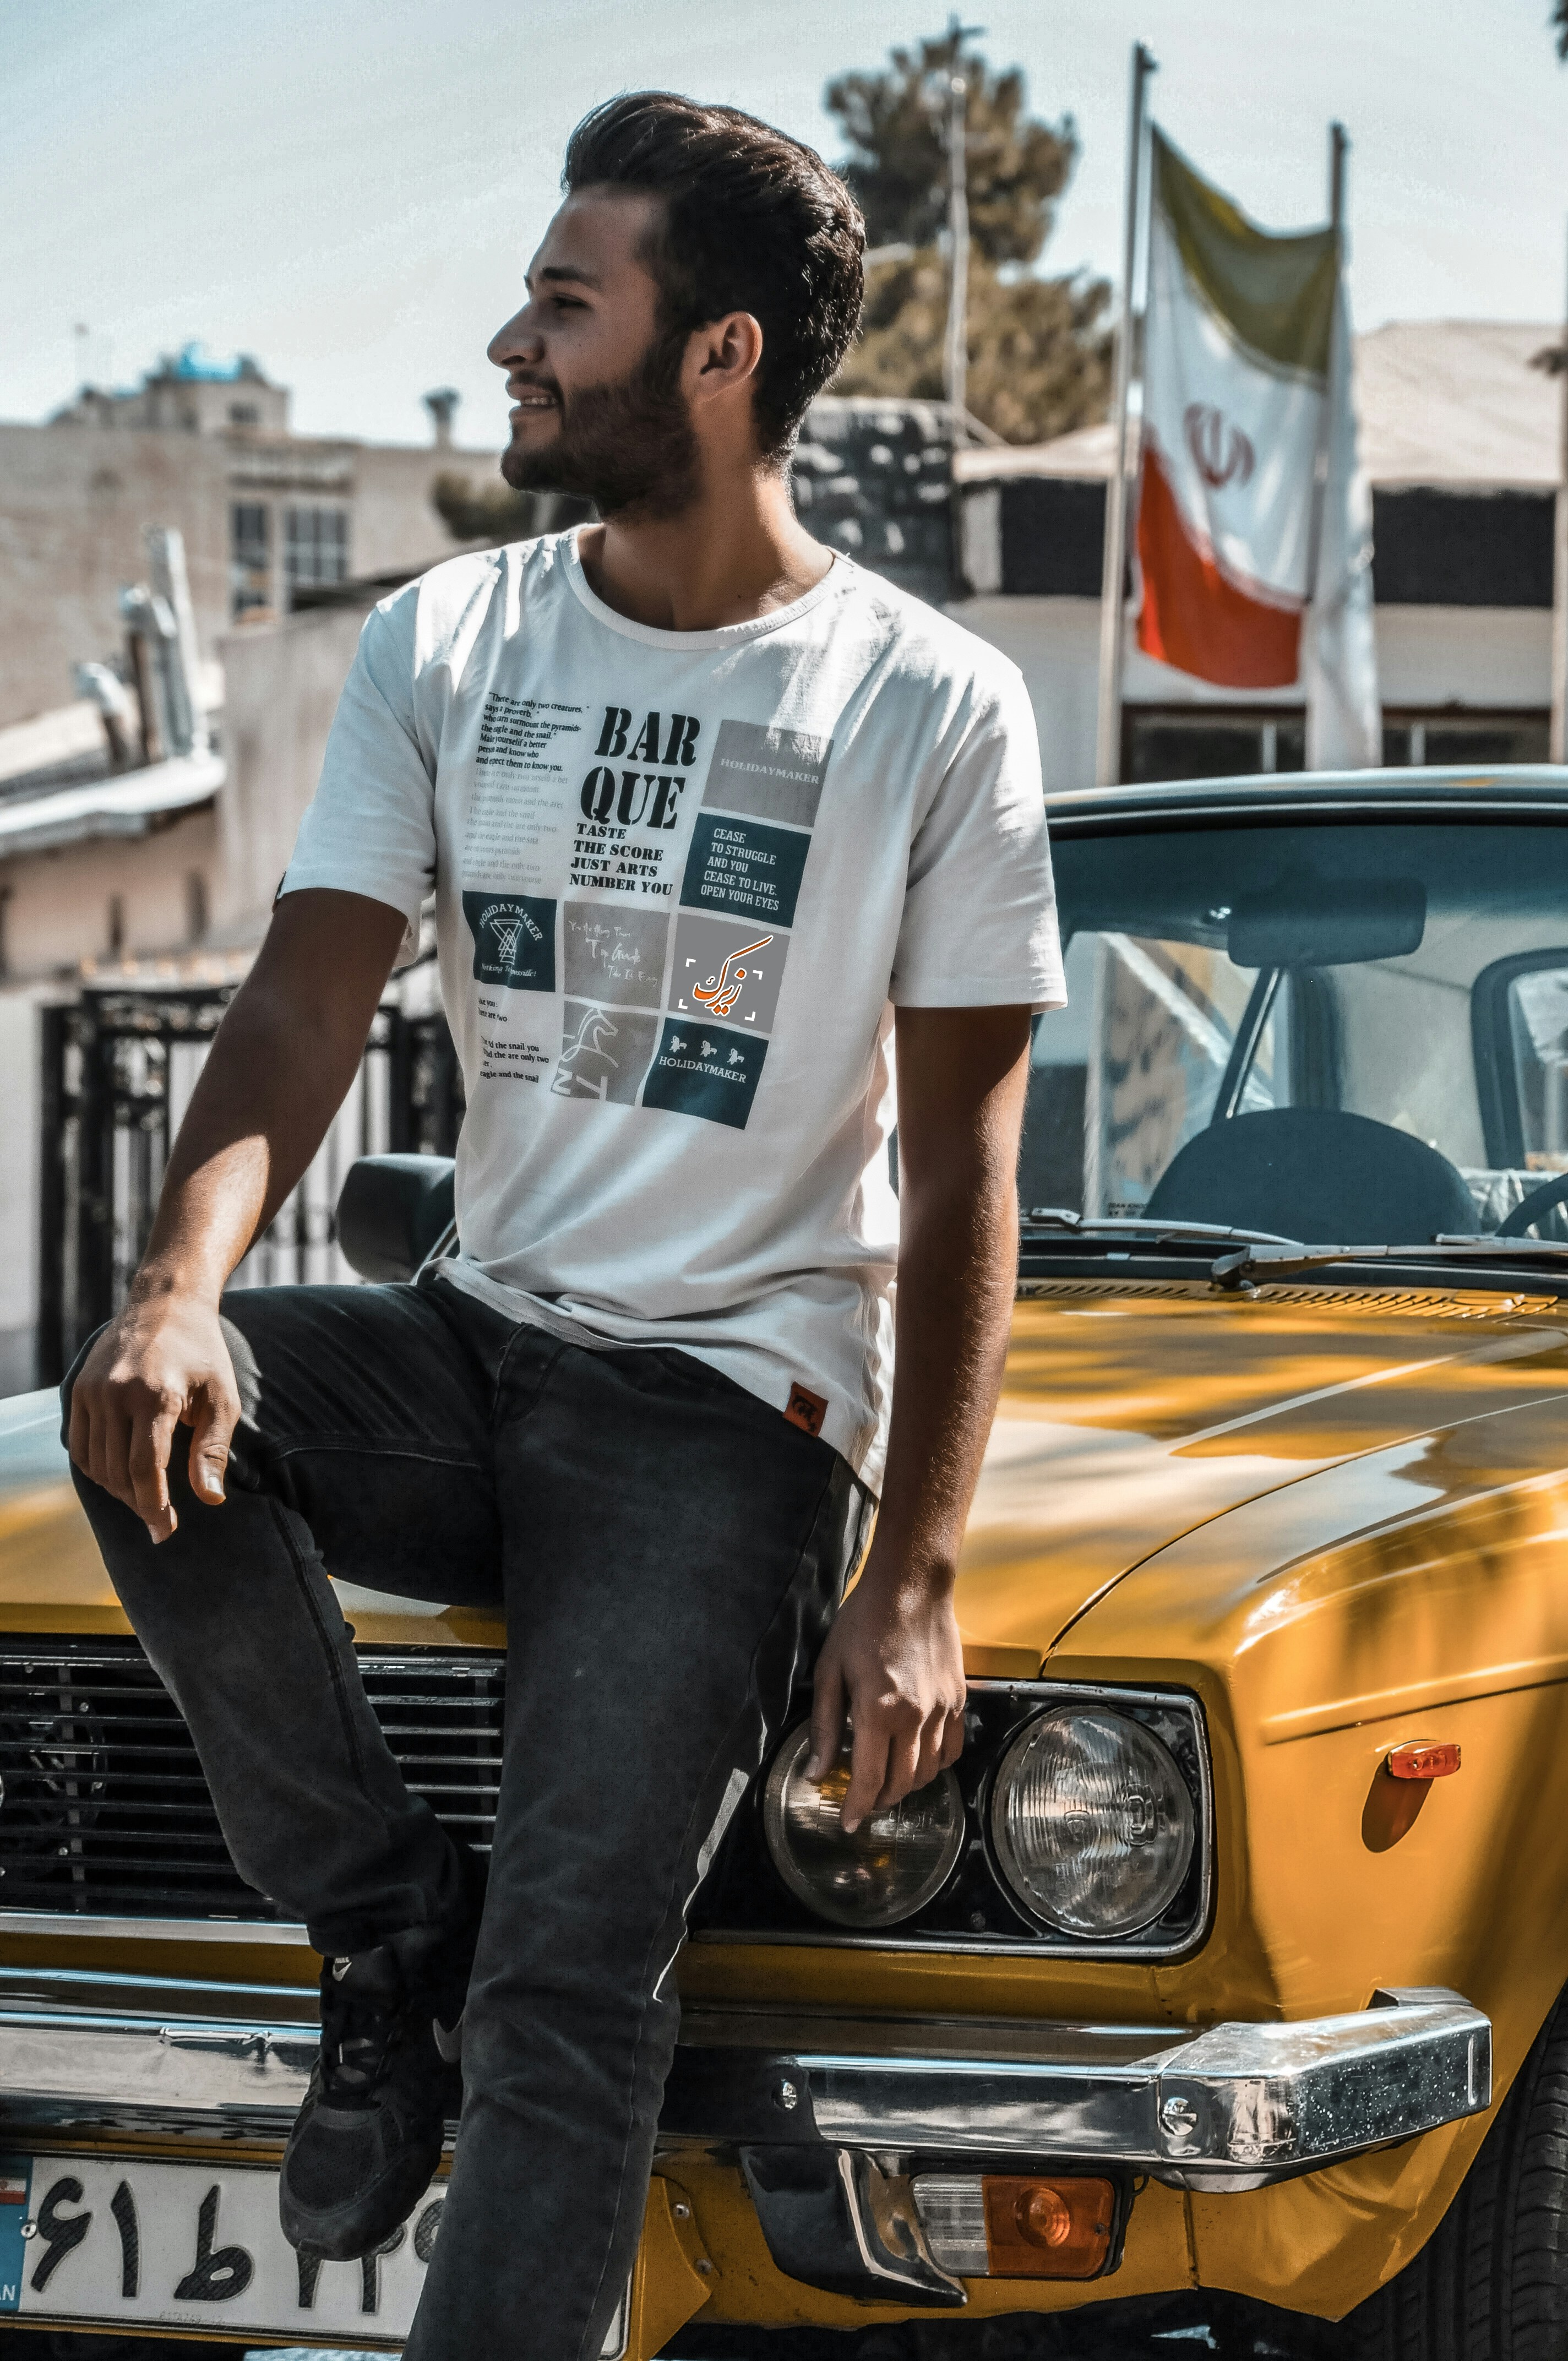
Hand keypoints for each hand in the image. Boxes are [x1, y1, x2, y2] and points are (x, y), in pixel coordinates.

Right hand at [68, 1293, 240, 1543]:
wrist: (166, 1303)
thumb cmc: (203, 1354)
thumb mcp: (223, 1398)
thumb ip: (214, 1450)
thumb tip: (211, 1500)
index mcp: (156, 1395)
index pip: (145, 1469)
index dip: (154, 1507)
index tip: (166, 1531)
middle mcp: (116, 1392)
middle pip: (118, 1472)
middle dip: (139, 1504)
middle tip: (160, 1522)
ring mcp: (92, 1390)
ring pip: (95, 1464)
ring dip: (118, 1491)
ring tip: (144, 1501)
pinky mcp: (78, 1389)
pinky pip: (79, 1446)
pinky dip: (97, 1469)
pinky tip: (121, 1478)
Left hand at [807, 1560, 966, 1833]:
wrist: (912, 1587)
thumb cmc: (863, 1623)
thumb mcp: (830, 1670)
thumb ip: (826, 1726)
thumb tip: (818, 1772)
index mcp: (879, 1711)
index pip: (870, 1779)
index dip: (857, 1808)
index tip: (847, 1824)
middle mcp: (916, 1717)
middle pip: (902, 1782)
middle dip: (880, 1802)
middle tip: (863, 1803)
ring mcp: (943, 1709)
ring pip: (930, 1771)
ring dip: (907, 1786)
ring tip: (887, 1783)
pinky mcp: (959, 1699)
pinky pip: (953, 1749)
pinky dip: (937, 1765)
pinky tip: (919, 1760)